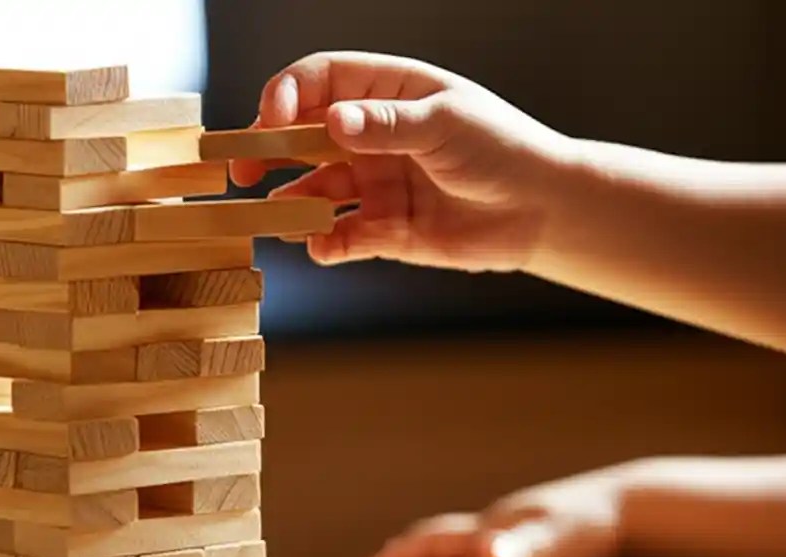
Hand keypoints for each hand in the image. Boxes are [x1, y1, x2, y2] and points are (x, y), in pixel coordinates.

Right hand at [234, 51, 577, 270]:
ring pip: (315, 190)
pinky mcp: (384, 231)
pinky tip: (321, 246)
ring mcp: (375, 183)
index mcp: (386, 93)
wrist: (545, 211)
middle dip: (267, 153)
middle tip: (240, 172)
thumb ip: (386, 126)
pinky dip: (325, 243)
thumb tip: (330, 122)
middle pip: (300, 138)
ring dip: (292, 202)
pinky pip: (341, 237)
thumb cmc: (503, 148)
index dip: (285, 95)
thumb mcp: (444, 124)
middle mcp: (372, 137)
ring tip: (278, 218)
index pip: (318, 82)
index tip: (270, 119)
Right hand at [336, 463, 627, 556]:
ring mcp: (496, 542)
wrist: (631, 507)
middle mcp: (482, 534)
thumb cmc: (594, 525)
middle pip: (420, 550)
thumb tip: (487, 553)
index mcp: (483, 532)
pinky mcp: (513, 553)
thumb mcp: (559, 539)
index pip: (421, 549)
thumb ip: (523, 547)